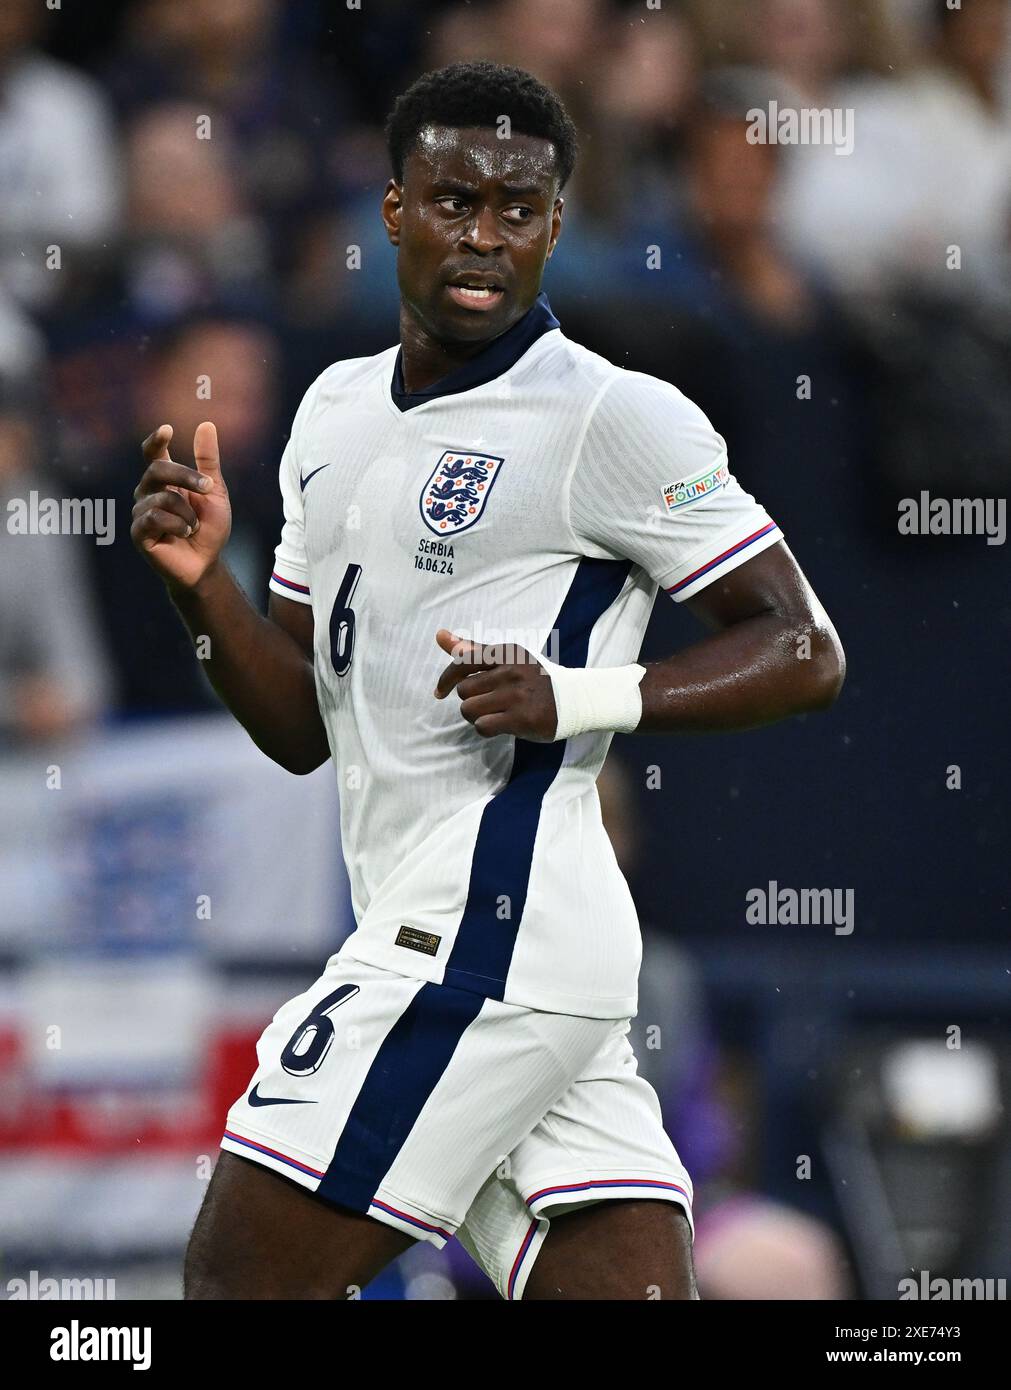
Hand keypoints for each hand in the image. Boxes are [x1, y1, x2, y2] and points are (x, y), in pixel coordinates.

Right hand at [131, 422, 230, 592]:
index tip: (167, 429)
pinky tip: (185, 534)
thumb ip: (208, 461)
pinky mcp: (139, 532)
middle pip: (157, 469)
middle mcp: (148, 492)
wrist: (206, 564)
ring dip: (188, 513)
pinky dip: (178, 525)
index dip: (156, 440)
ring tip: (194, 527)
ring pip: (163, 497)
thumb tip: (207, 424)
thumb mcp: (215, 492)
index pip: (153, 454)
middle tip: (208, 488)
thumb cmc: (209, 529)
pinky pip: (155, 517)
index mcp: (165, 481)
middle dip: (186, 476)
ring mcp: (140, 512)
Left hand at [433, 628, 557, 740]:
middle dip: (469, 700)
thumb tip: (439, 635)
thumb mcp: (507, 658)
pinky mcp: (522, 718)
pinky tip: (500, 726)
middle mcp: (511, 671)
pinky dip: (486, 729)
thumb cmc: (534, 679)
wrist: (573, 700)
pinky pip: (483, 727)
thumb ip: (473, 649)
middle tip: (487, 704)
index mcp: (506, 653)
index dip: (447, 679)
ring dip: (476, 716)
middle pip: (464, 691)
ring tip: (493, 715)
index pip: (463, 661)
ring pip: (469, 710)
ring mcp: (517, 695)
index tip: (440, 692)